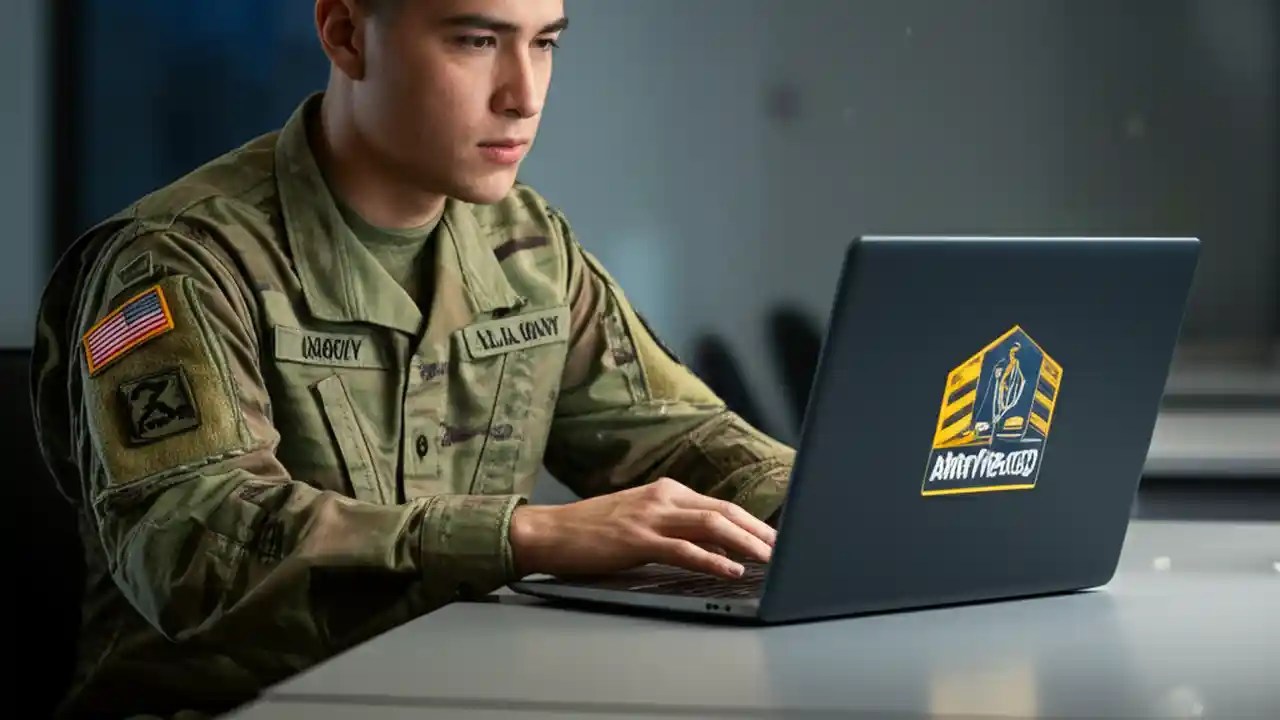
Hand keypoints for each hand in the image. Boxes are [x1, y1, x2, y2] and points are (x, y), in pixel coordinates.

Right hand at [509, 477, 775, 579]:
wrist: (548, 532)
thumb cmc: (589, 530)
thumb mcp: (636, 518)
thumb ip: (669, 525)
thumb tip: (707, 544)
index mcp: (664, 490)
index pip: (718, 504)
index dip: (749, 521)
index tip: (771, 537)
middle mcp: (662, 497)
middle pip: (723, 511)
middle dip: (756, 531)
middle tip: (781, 549)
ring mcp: (650, 517)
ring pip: (711, 525)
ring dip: (744, 543)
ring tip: (767, 559)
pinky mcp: (638, 540)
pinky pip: (684, 550)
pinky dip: (712, 559)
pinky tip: (730, 570)